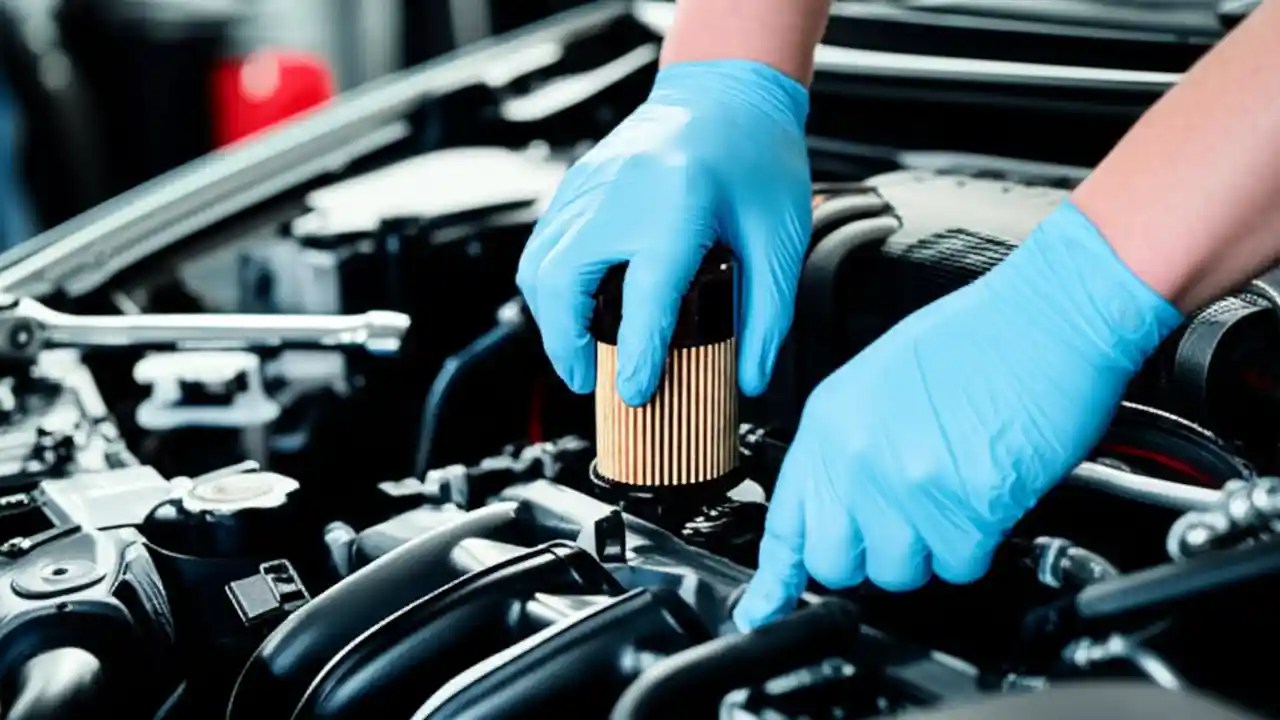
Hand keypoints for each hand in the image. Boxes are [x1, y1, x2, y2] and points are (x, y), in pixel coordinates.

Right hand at [516, 60, 811, 404]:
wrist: (727, 91)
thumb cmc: (756, 155)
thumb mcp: (778, 237)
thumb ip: (768, 313)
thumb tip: (750, 376)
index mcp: (676, 205)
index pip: (643, 298)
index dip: (634, 355)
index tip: (633, 393)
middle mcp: (621, 192)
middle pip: (563, 282)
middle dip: (566, 344)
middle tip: (588, 379)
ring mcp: (591, 185)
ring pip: (539, 265)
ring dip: (550, 319)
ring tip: (577, 353)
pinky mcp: (577, 183)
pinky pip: (543, 243)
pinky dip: (548, 285)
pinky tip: (573, 308)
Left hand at [733, 201, 1183, 629]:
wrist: (1051, 313)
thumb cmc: (982, 337)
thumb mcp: (882, 380)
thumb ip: (852, 445)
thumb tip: (845, 501)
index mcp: (830, 421)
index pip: (787, 519)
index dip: (776, 575)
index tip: (763, 610)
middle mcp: (855, 457)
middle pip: (835, 562)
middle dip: (871, 554)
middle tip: (908, 520)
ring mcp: (904, 486)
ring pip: (899, 571)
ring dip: (930, 547)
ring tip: (957, 487)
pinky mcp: (962, 508)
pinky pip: (958, 565)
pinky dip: (978, 544)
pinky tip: (987, 492)